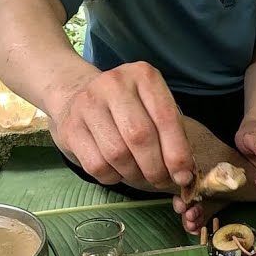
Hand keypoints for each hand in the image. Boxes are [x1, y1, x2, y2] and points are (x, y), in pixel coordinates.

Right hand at [53, 62, 194, 189]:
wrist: (76, 96)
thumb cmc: (127, 108)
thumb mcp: (153, 109)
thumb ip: (172, 136)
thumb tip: (185, 174)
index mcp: (143, 75)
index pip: (166, 118)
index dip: (177, 152)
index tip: (184, 176)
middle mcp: (114, 84)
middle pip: (140, 137)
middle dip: (156, 168)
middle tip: (161, 181)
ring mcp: (88, 104)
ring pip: (118, 154)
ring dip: (134, 175)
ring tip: (140, 175)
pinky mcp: (70, 128)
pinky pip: (97, 165)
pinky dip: (113, 177)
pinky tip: (117, 170)